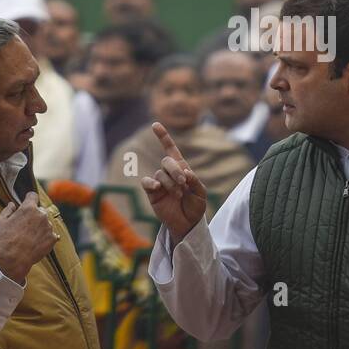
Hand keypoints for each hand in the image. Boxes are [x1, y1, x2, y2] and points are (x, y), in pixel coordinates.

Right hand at [0, 191, 57, 283]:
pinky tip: (36, 243)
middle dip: (34, 215)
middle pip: (40, 210)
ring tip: (29, 237)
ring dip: (40, 227)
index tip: (27, 202)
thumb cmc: (5, 239)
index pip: (33, 196)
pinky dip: (45, 237)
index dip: (29, 198)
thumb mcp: (0, 222)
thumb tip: (12, 204)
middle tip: (26, 226)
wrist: (14, 258)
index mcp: (29, 208)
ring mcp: (49, 226)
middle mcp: (42, 215)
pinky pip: (51, 234)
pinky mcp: (53, 237)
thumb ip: (7, 210)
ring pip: (46, 223)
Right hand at [140, 123, 207, 243]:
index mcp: (181, 169)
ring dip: (170, 183)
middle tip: (183, 183)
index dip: (163, 137)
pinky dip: (151, 183)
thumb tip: (185, 171)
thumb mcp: (201, 193)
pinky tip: (157, 188)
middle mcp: (168, 173)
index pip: (170, 149)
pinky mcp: (152, 193)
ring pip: (160, 173)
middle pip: (167, 160)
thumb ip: (195, 181)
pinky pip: (147, 182)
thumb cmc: (195, 207)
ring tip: (179, 195)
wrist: (187, 224)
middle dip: (175, 170)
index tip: (155, 124)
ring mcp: (159, 182)